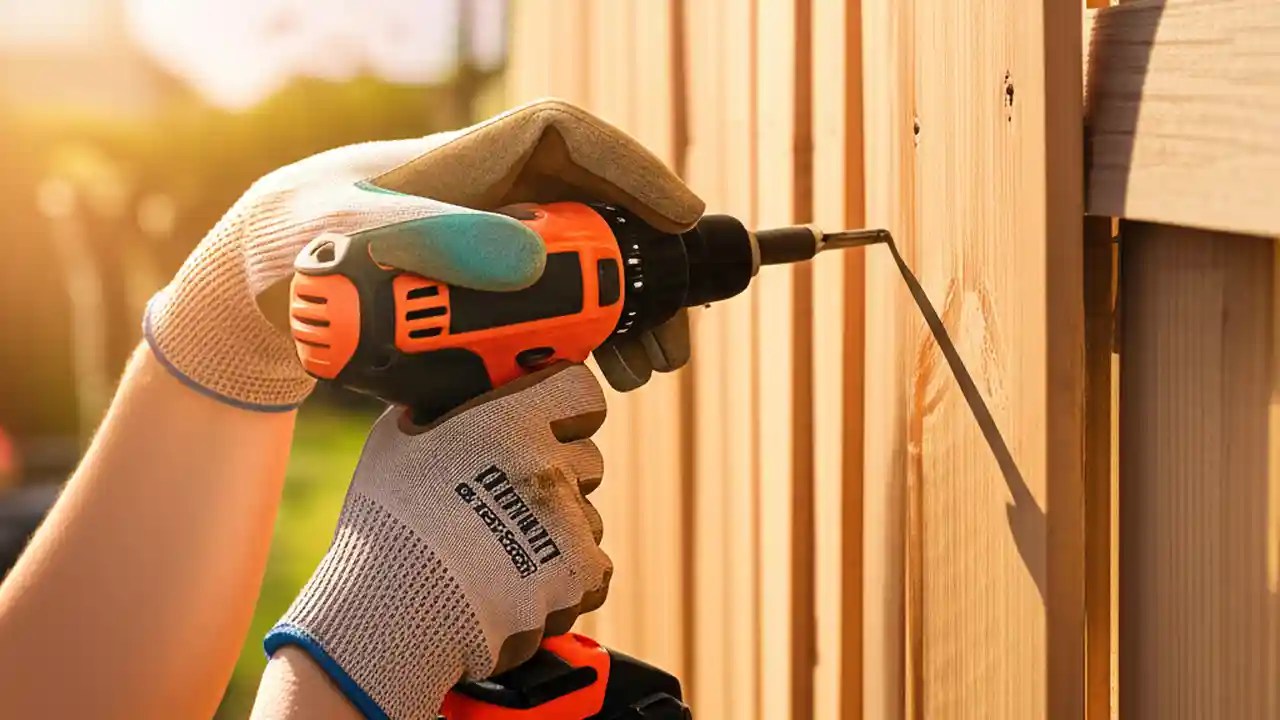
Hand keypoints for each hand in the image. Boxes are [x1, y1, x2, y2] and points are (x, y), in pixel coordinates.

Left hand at [145, 99, 703, 410]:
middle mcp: (497, 196)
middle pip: (599, 216)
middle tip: (674, 334)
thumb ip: (438, 242)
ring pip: (588, 267)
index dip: (635, 171)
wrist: (262, 281)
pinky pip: (554, 306)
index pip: (571, 139)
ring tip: (649, 368)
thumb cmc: (300, 238)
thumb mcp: (359, 238)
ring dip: (629, 315)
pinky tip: (601, 375)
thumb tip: (535, 263)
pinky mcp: (486, 289)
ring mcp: (495, 244)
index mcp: (475, 159)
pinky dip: (587, 338)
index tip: (681, 217)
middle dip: (648, 270)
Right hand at [264, 363, 611, 718]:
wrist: (390, 609)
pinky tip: (520, 586)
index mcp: (510, 421)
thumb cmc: (387, 523)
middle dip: (559, 477)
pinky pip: (592, 571)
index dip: (566, 411)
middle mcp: (548, 465)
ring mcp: (568, 522)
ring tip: (503, 555)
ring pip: (589, 519)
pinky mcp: (578, 576)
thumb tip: (454, 388)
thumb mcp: (400, 437)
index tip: (549, 425)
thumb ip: (445, 407)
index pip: (580, 394)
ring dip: (560, 533)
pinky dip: (566, 583)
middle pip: (588, 459)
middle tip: (511, 502)